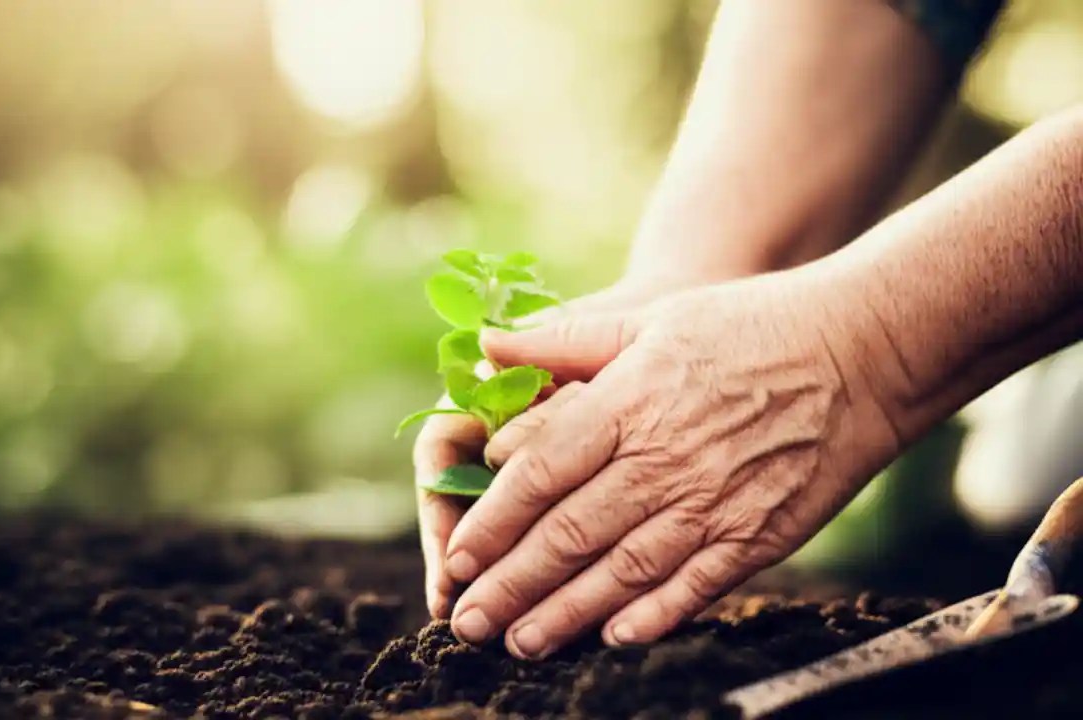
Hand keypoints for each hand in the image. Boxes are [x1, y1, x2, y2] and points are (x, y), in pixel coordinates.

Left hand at [441, 272, 902, 657]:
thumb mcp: (648, 316)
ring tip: (521, 643)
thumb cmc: (746, 326)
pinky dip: (652, 617)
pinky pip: (695, 587)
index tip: (456, 555)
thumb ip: (563, 340)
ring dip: (564, 614)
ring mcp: (712, 503)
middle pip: (567, 535)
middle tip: (468, 621)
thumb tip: (487, 346)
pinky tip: (614, 639)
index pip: (537, 474)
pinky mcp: (758, 535)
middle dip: (510, 584)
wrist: (861, 350)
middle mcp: (662, 461)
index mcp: (627, 404)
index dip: (491, 521)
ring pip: (621, 572)